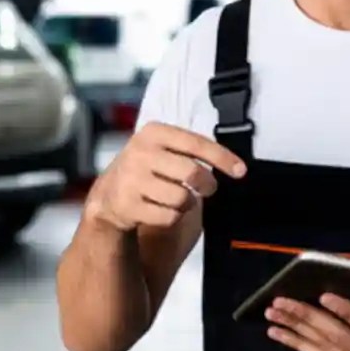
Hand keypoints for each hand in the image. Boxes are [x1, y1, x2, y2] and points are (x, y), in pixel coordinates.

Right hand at [88, 122, 246, 231]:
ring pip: (182, 198)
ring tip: (175, 197)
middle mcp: (141, 153)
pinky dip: (172, 217)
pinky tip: (160, 208)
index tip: (241, 170)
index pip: (196, 143)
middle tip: (207, 188)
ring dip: (186, 203)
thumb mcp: (162, 148)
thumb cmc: (146, 168)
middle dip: (207, 185)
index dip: (222, 157)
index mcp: (153, 133)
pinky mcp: (128, 205)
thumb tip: (232, 164)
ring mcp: (132, 179)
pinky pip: (169, 216)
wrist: (108, 195)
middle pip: (192, 173)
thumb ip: (191, 150)